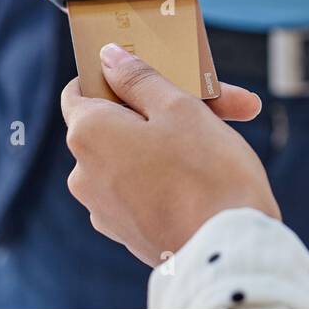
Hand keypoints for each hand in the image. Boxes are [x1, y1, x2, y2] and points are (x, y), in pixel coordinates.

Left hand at [61, 45, 278, 265]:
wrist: (227, 251)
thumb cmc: (206, 173)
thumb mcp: (178, 107)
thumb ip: (139, 79)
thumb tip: (108, 57)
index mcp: (88, 133)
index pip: (81, 89)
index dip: (115, 75)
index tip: (151, 73)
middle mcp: (83, 172)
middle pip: (116, 123)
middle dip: (163, 107)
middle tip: (221, 102)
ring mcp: (103, 207)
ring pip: (132, 155)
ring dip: (171, 140)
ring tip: (225, 136)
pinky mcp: (126, 231)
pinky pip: (139, 187)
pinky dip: (167, 173)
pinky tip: (206, 172)